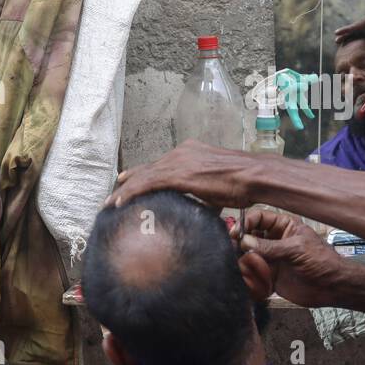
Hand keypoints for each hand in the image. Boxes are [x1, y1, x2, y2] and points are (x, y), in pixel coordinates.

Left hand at [105, 140, 255, 208]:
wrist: (253, 175)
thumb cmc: (244, 183)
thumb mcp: (219, 187)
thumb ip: (205, 196)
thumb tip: (202, 212)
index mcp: (192, 152)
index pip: (162, 163)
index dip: (144, 173)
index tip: (130, 180)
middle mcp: (182, 153)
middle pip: (149, 168)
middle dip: (130, 180)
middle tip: (115, 191)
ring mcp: (178, 162)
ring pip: (144, 175)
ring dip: (126, 190)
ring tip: (111, 202)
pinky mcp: (177, 174)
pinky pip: (147, 183)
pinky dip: (132, 192)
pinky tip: (120, 202)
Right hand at [233, 209, 343, 309]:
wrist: (332, 287)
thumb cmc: (322, 262)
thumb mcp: (297, 249)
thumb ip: (270, 247)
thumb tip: (245, 242)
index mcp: (284, 226)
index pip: (259, 218)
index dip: (246, 222)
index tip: (236, 232)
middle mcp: (275, 240)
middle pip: (249, 236)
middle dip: (240, 242)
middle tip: (233, 249)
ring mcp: (272, 258)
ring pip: (248, 255)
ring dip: (242, 260)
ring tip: (240, 265)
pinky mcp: (270, 275)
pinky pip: (253, 273)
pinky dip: (247, 275)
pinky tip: (248, 278)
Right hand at [334, 11, 364, 57]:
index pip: (356, 25)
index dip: (346, 30)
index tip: (336, 33)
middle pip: (356, 27)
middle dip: (346, 33)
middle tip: (336, 39)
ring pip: (359, 29)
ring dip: (351, 34)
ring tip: (341, 40)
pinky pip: (364, 30)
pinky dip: (358, 35)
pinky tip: (353, 39)